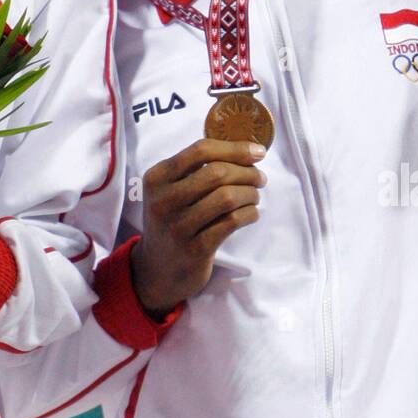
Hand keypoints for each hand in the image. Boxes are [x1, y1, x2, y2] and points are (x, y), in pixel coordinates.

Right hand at [131, 138, 266, 318]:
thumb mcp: (170, 191)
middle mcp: (163, 200)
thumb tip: (244, 149)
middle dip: (247, 172)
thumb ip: (195, 169)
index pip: (200, 150)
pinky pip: (232, 222)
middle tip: (260, 178)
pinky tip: (252, 213)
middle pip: (217, 173)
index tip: (258, 151)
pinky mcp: (195, 249)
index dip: (234, 148)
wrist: (157, 269)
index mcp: (157, 177)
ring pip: (226, 197)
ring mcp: (178, 226)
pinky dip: (249, 214)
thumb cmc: (172, 220)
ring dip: (250, 193)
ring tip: (255, 196)